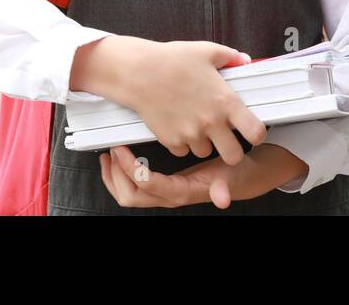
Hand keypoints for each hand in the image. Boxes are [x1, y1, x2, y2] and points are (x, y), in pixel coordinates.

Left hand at [99, 143, 303, 209]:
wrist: (239, 180)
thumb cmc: (233, 174)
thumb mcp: (230, 176)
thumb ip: (224, 188)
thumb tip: (222, 200)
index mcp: (182, 192)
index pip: (148, 185)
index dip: (131, 168)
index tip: (122, 149)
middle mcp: (169, 197)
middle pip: (131, 196)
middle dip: (116, 176)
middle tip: (112, 151)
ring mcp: (163, 195)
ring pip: (128, 195)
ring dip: (113, 177)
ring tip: (109, 155)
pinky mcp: (161, 189)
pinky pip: (133, 189)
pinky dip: (119, 176)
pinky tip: (118, 160)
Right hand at [114, 40, 267, 164]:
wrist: (139, 72)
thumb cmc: (172, 59)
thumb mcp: (207, 51)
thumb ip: (230, 56)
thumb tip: (244, 59)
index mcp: (226, 102)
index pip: (256, 132)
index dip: (258, 133)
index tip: (251, 129)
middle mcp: (211, 122)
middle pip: (234, 156)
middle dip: (232, 150)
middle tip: (225, 138)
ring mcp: (190, 134)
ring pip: (205, 153)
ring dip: (204, 143)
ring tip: (196, 123)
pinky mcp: (171, 141)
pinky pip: (183, 151)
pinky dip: (182, 143)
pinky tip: (179, 124)